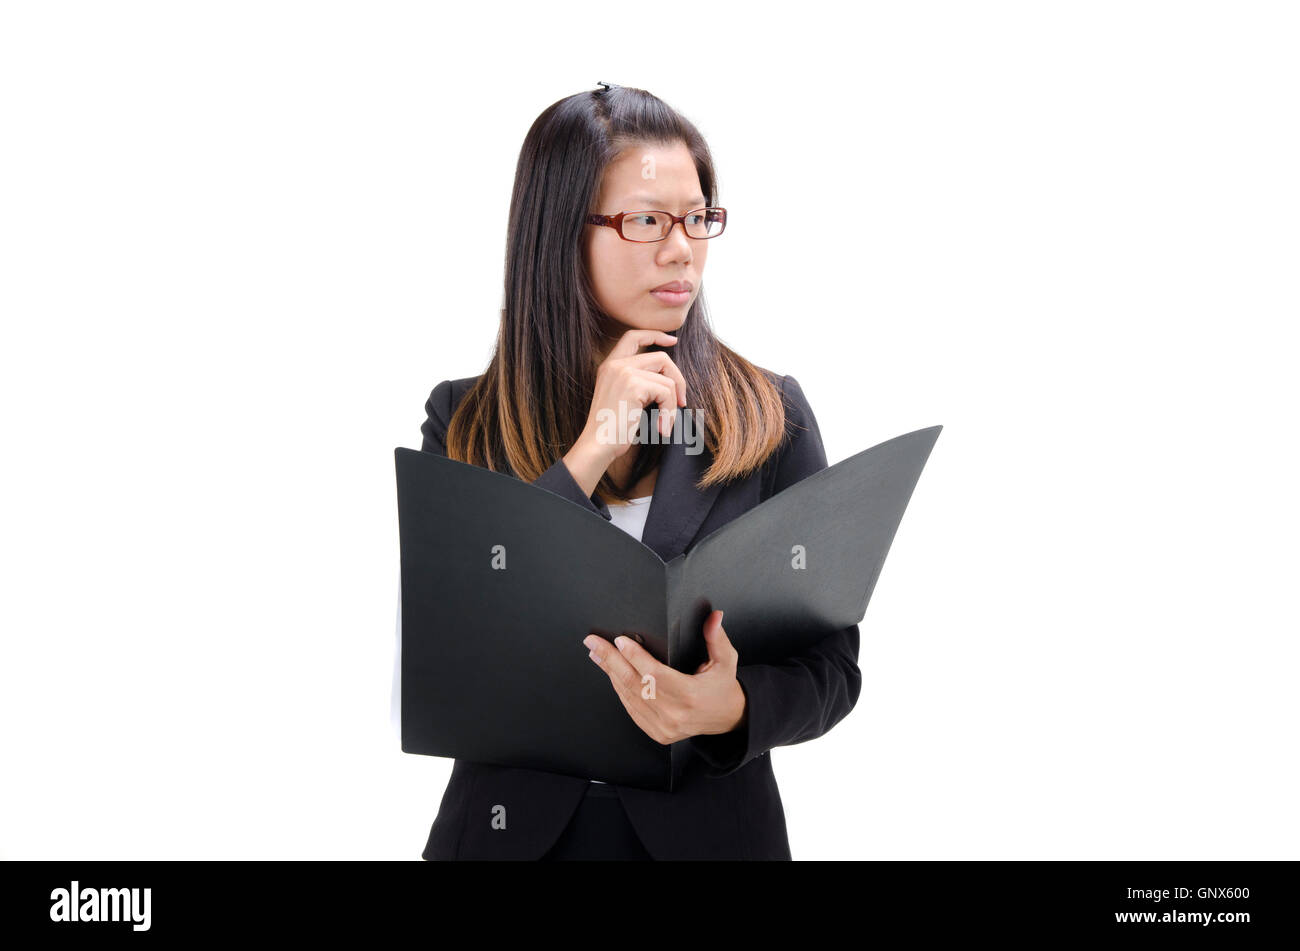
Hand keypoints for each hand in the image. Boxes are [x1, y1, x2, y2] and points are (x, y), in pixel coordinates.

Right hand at [575, 328, 687, 468]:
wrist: (597, 446)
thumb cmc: (612, 430)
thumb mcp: (623, 398)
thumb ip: (638, 381)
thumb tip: (669, 378)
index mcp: (609, 365)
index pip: (633, 336)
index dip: (655, 335)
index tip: (672, 340)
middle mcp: (615, 364)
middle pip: (661, 358)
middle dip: (677, 380)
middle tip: (682, 402)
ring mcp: (624, 372)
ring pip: (667, 380)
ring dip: (672, 404)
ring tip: (665, 423)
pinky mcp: (634, 385)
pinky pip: (667, 393)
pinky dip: (669, 412)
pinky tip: (661, 428)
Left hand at [582, 609, 746, 745]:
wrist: (726, 718)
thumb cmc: (722, 687)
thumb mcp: (726, 660)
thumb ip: (717, 638)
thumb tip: (714, 616)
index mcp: (691, 695)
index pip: (655, 674)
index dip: (635, 657)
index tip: (620, 641)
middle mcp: (675, 714)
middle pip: (635, 684)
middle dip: (610, 660)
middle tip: (594, 643)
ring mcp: (663, 727)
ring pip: (629, 696)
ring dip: (610, 673)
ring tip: (597, 654)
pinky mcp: (657, 732)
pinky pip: (631, 709)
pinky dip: (619, 689)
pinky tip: (611, 674)